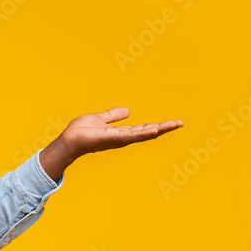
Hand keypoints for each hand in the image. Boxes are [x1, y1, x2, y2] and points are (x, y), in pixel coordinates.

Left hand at [39, 107, 183, 180]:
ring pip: (143, 134)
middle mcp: (123, 138)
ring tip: (174, 124)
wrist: (69, 140)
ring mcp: (118, 139)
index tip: (173, 122)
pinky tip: (154, 130)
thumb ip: (113, 115)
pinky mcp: (111, 138)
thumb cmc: (81, 131)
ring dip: (159, 129)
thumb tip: (128, 110)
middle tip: (181, 122)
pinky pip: (130, 135)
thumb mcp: (100, 119)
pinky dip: (142, 133)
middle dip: (164, 128)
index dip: (158, 126)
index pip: (143, 129)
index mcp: (121, 133)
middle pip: (148, 132)